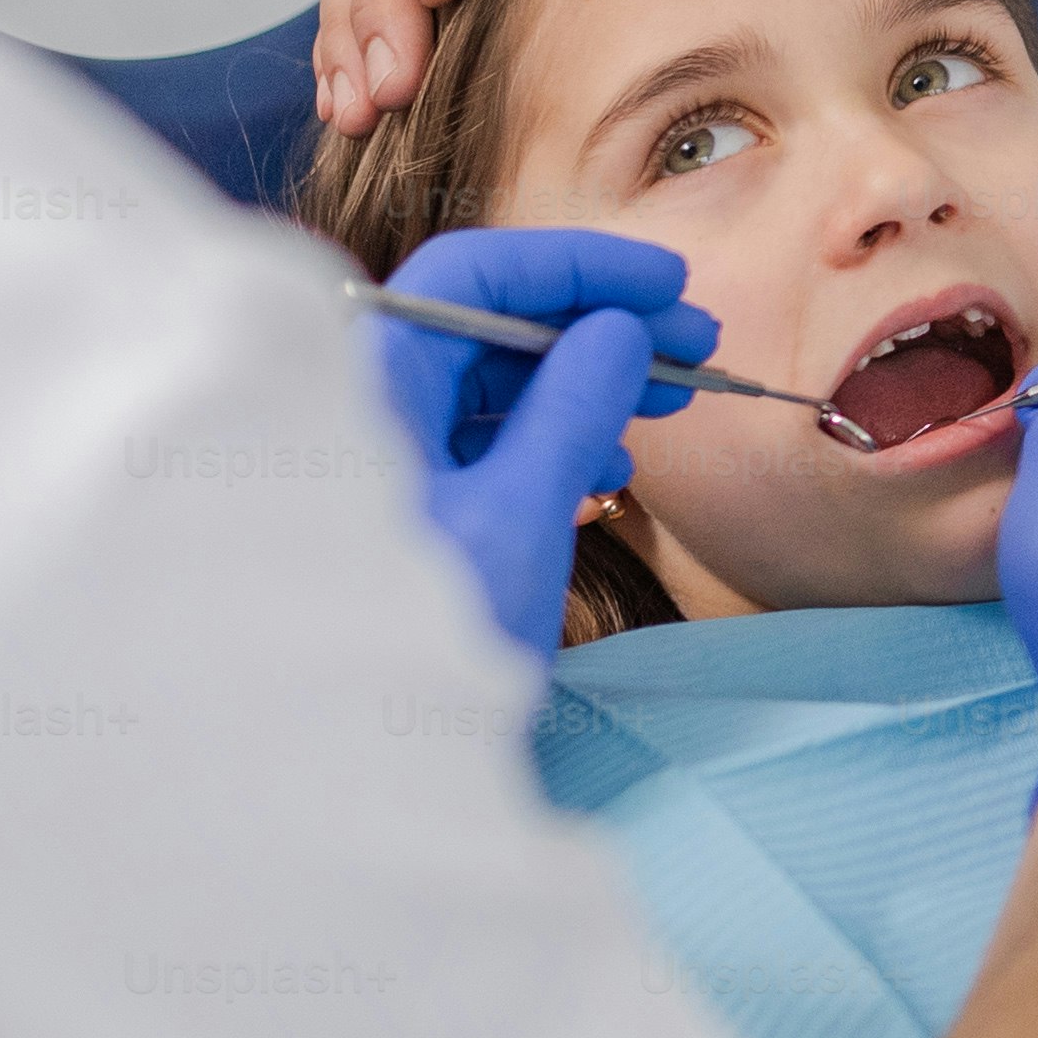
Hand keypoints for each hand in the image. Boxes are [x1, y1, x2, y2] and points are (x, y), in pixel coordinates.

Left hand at [367, 227, 722, 662]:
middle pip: (485, 324)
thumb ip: (570, 413)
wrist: (345, 772)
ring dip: (583, 382)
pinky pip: (476, 442)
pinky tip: (608, 471)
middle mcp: (361, 409)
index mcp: (370, 390)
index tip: (667, 283)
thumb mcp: (519, 520)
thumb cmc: (424, 644)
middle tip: (693, 342)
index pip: (474, 275)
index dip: (578, 266)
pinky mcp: (399, 509)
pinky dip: (548, 437)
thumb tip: (617, 330)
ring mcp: (377, 461)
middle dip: (595, 323)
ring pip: (488, 384)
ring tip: (668, 402)